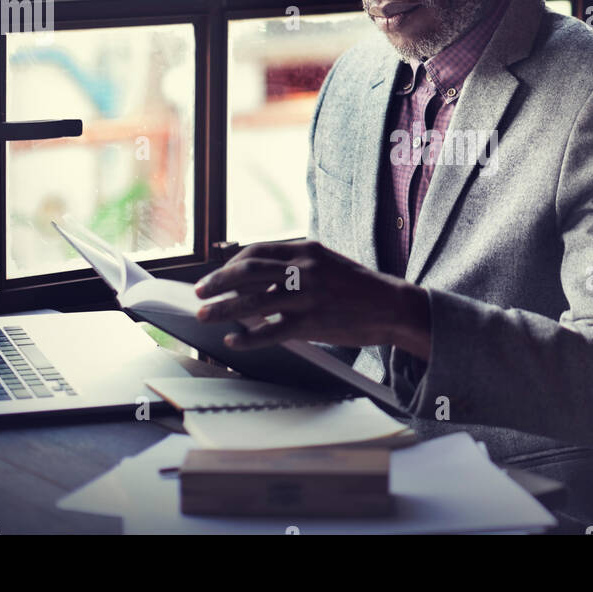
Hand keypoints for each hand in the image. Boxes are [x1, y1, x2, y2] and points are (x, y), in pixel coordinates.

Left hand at [193, 240, 431, 359]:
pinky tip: (233, 341)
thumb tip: (260, 277)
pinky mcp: (312, 324)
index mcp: (306, 250)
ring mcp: (307, 297)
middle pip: (247, 273)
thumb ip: (296, 265)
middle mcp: (303, 270)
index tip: (217, 275)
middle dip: (217, 283)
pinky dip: (247, 337)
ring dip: (222, 310)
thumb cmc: (359, 286)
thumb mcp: (327, 263)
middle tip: (199, 293)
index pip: (256, 253)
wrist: (393, 306)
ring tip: (204, 315)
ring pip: (252, 303)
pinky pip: (270, 331)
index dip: (231, 264)